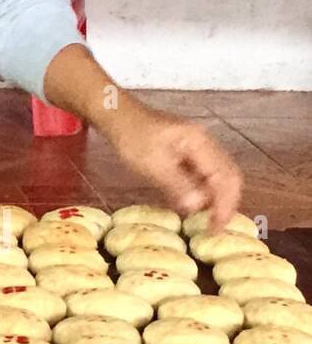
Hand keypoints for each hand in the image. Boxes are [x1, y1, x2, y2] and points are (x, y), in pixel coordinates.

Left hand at [103, 104, 241, 230]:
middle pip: (229, 177)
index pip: (226, 178)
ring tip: (205, 221)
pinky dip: (202, 192)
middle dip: (225, 204)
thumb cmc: (131, 136)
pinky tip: (192, 206)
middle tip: (214, 228)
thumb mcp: (151, 163)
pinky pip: (203, 175)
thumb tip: (198, 207)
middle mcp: (206, 144)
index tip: (216, 228)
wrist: (116, 115)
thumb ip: (176, 184)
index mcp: (201, 143)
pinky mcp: (187, 153)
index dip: (225, 205)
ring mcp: (198, 147)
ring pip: (218, 177)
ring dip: (215, 199)